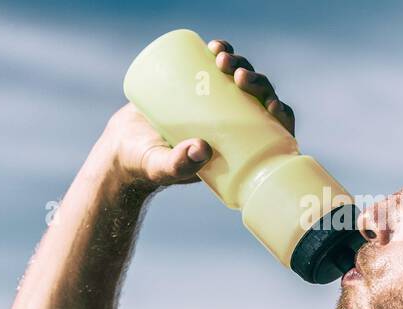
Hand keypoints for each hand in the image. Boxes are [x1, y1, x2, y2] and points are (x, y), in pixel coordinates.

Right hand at [97, 39, 296, 191]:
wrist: (122, 147)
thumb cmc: (147, 165)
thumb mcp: (162, 168)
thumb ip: (178, 165)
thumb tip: (201, 149)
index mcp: (237, 149)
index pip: (272, 130)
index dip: (280, 114)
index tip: (271, 104)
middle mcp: (232, 125)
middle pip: (258, 99)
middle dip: (256, 81)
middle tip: (237, 75)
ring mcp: (216, 104)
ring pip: (239, 80)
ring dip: (239, 63)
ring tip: (221, 56)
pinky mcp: (197, 87)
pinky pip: (216, 68)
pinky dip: (221, 54)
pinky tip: (217, 47)